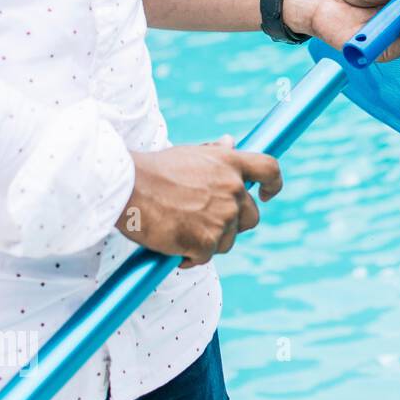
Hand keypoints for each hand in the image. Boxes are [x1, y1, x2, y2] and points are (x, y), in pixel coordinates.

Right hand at [114, 138, 282, 268]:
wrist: (126, 188)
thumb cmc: (152, 170)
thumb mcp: (189, 154)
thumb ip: (215, 153)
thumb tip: (231, 142)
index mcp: (230, 163)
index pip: (270, 170)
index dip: (274, 184)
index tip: (266, 194)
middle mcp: (233, 188)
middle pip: (251, 217)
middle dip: (233, 224)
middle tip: (203, 223)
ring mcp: (223, 215)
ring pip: (228, 240)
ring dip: (209, 241)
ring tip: (181, 231)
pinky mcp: (207, 240)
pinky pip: (206, 257)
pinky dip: (191, 258)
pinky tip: (174, 248)